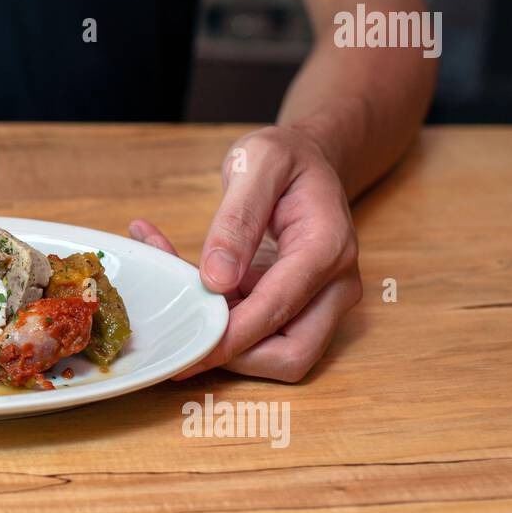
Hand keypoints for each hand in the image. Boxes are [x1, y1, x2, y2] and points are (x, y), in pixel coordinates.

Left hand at [130, 125, 361, 381]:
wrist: (309, 160)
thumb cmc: (287, 157)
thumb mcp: (258, 162)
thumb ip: (237, 218)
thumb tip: (216, 279)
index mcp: (327, 248)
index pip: (280, 309)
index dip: (231, 336)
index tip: (188, 345)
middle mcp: (334, 286)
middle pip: (291, 355)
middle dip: (232, 355)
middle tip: (178, 329)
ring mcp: (320, 301)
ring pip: (274, 355)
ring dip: (221, 339)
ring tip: (177, 288)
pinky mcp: (295, 307)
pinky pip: (258, 332)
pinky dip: (219, 320)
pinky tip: (182, 278)